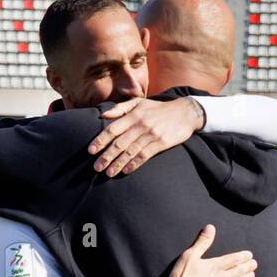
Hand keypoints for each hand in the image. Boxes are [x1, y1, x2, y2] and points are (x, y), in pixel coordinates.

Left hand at [89, 97, 205, 177]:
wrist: (185, 112)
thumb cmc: (158, 109)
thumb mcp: (139, 103)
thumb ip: (120, 108)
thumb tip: (103, 115)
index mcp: (133, 115)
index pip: (112, 129)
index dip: (100, 140)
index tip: (91, 151)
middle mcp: (140, 125)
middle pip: (119, 143)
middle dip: (106, 156)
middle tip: (96, 168)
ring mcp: (151, 134)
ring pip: (130, 151)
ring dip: (118, 163)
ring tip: (108, 173)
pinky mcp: (161, 143)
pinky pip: (145, 155)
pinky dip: (134, 163)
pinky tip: (126, 170)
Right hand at [157, 225, 256, 276]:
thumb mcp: (189, 256)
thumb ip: (202, 242)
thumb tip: (210, 227)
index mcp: (216, 266)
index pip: (235, 259)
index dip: (244, 256)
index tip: (249, 255)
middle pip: (241, 271)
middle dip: (249, 266)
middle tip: (254, 264)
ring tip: (251, 274)